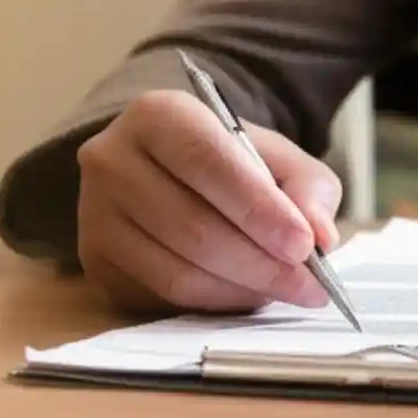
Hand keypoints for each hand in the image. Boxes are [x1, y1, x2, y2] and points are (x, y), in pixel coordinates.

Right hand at [77, 90, 341, 312]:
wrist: (174, 175)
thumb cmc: (234, 165)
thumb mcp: (281, 160)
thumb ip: (309, 190)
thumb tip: (321, 237)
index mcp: (159, 116)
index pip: (206, 162)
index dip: (258, 209)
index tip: (304, 245)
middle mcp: (113, 160)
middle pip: (193, 227)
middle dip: (262, 263)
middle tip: (311, 285)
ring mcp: (96, 215)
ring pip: (178, 271)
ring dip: (244, 289)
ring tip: (289, 290)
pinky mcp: (98, 262)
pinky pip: (164, 296)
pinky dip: (218, 302)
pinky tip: (250, 294)